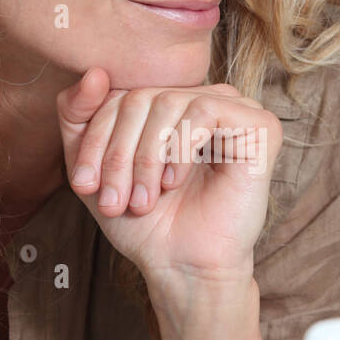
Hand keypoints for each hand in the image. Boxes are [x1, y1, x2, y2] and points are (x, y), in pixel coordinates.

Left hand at [57, 68, 282, 288]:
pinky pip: (206, 112)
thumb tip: (92, 73)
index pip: (121, 95)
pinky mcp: (261, 127)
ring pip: (169, 104)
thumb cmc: (145, 222)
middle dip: (118, 153)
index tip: (84, 185)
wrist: (181, 266)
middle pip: (142, 98)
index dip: (96, 137)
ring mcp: (236, 110)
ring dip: (146, 158)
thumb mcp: (94, 166)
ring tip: (143, 200)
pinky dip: (181, 150)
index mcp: (171, 103)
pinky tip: (175, 183)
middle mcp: (204, 99)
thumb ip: (79, 117)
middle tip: (112, 201)